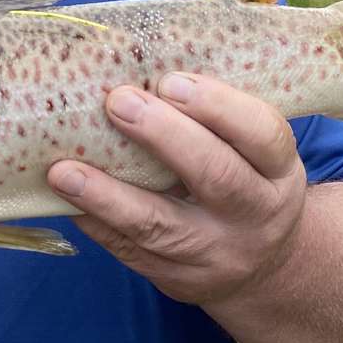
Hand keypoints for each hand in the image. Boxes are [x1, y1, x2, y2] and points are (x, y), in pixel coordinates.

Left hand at [47, 71, 306, 306]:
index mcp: (278, 171)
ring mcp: (216, 254)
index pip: (262, 134)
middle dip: (164, 136)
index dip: (218, 106)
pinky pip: (129, 251)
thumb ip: (214, 117)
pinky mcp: (177, 280)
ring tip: (63, 170)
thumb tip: (137, 63)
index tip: (170, 81)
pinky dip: (94, 221)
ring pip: (160, 225)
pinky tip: (65, 197)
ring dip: (107, 196)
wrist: (262, 268)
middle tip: (118, 102)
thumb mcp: (252, 152)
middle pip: (215, 175)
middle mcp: (255, 215)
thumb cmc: (243, 181)